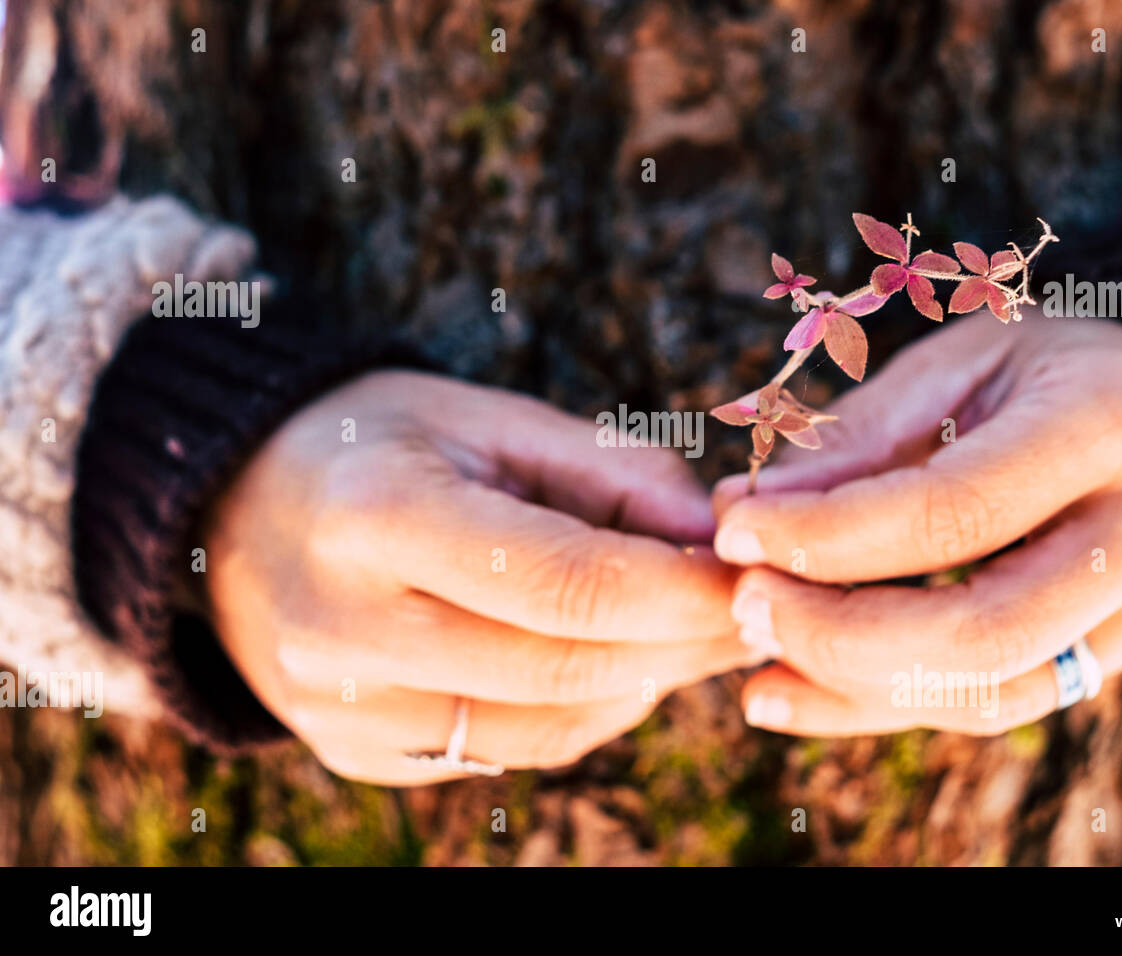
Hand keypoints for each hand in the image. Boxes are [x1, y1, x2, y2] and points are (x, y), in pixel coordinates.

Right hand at [203, 371, 752, 783]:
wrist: (238, 511)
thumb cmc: (378, 446)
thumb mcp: (486, 419)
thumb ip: (609, 472)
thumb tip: (716, 540)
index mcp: (377, 516)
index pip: (566, 581)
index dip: (681, 590)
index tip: (755, 578)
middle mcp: (346, 628)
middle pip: (565, 665)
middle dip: (683, 645)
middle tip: (752, 613)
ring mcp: (343, 708)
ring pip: (548, 726)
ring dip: (645, 683)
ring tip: (689, 631)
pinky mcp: (356, 751)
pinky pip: (508, 750)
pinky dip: (583, 710)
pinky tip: (610, 662)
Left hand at [711, 310, 1121, 735]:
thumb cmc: (1027, 370)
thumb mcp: (944, 367)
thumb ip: (852, 444)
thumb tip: (735, 514)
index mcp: (1107, 423)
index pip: (955, 511)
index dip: (831, 536)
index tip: (736, 535)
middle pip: (984, 631)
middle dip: (839, 632)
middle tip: (745, 605)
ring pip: (990, 691)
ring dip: (852, 684)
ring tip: (754, 653)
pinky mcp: (1115, 656)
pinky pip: (990, 707)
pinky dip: (880, 705)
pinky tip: (790, 687)